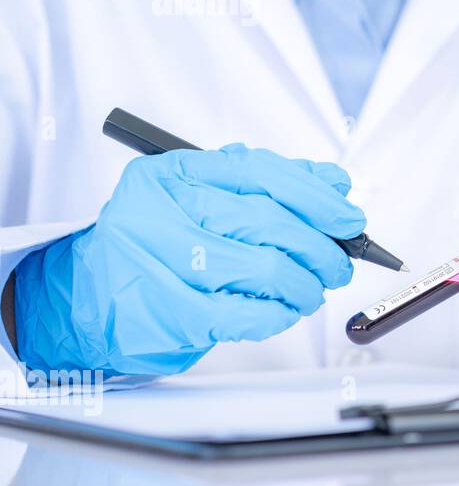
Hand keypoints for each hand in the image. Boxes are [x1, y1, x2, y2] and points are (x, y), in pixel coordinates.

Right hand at [13, 144, 364, 376]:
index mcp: (172, 174)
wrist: (84, 298)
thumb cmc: (152, 245)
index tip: (348, 215)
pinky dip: (280, 314)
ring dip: (306, 284)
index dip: (315, 194)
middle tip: (339, 261)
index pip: (259, 172)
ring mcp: (162, 263)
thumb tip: (333, 184)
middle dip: (320, 246)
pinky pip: (247, 314)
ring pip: (265, 268)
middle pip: (267, 221)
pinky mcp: (170, 313)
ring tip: (313, 289)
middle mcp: (162, 212)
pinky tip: (285, 310)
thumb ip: (263, 185)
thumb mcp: (197, 198)